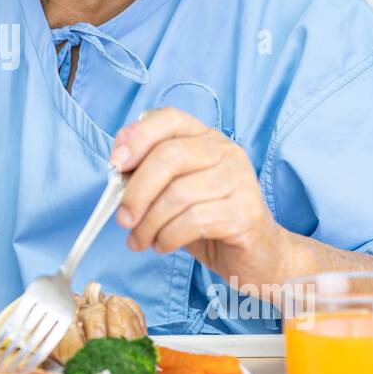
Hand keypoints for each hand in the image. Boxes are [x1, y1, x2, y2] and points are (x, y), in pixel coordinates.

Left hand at [110, 108, 295, 288]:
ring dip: (149, 223)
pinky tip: (163, 245)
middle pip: (169, 156)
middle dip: (136, 191)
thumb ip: (148, 174)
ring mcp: (240, 180)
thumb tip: (116, 164)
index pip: (169, 119)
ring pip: (178, 194)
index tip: (115, 165)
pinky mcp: (246, 212)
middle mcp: (226, 151)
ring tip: (140, 240)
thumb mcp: (173, 192)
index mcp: (206, 138)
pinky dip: (168, 236)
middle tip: (122, 219)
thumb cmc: (208, 220)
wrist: (257, 254)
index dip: (138, 137)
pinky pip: (195, 220)